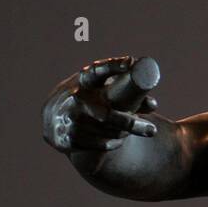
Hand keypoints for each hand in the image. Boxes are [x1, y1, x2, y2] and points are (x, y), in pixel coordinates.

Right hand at [42, 55, 159, 153]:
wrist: (54, 116)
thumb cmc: (88, 98)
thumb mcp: (102, 89)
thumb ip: (129, 93)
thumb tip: (153, 104)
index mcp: (85, 80)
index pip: (98, 70)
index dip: (114, 66)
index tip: (131, 62)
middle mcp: (75, 99)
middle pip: (107, 115)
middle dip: (131, 123)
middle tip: (153, 130)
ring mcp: (70, 119)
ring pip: (106, 131)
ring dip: (124, 133)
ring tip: (135, 132)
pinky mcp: (67, 138)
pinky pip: (98, 144)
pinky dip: (111, 143)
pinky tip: (117, 140)